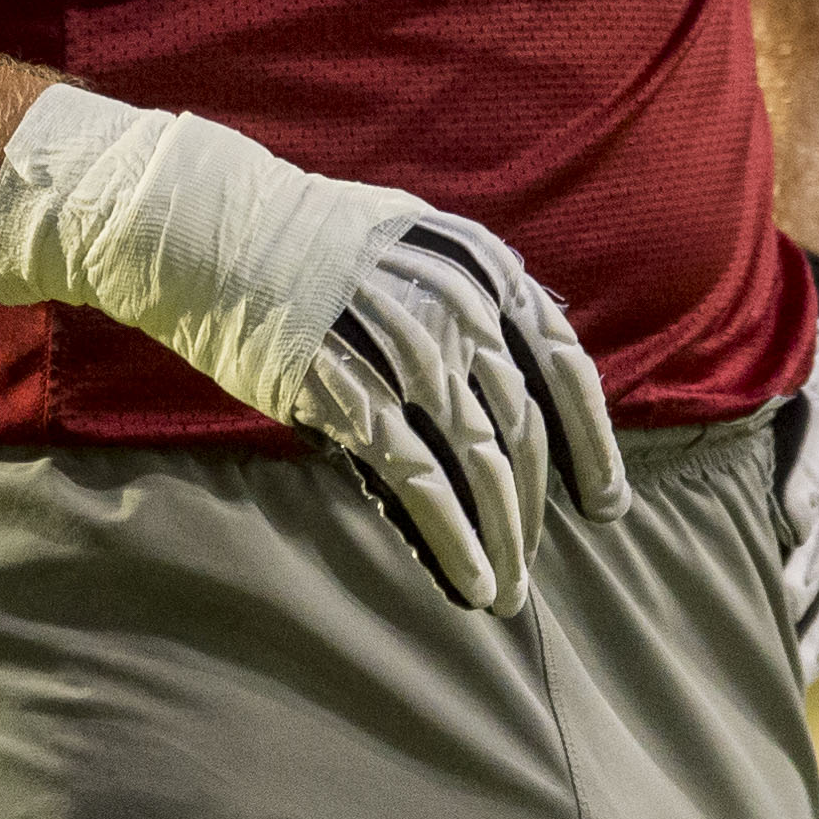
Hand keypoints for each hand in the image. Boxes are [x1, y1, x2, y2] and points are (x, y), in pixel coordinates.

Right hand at [0, 86, 629, 617]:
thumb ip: (474, 292)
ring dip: (503, 535)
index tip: (604, 500)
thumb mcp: (415, 240)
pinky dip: (456, 538)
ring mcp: (408, 352)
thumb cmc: (310, 240)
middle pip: (523, 425)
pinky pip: (424, 481)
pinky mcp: (353, 394)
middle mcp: (460, 307)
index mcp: (482, 266)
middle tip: (536, 557)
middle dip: (536, 503)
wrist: (214, 230)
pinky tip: (470, 579)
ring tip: (506, 588)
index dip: (592, 439)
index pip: (562, 361)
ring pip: (483, 463)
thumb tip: (532, 348)